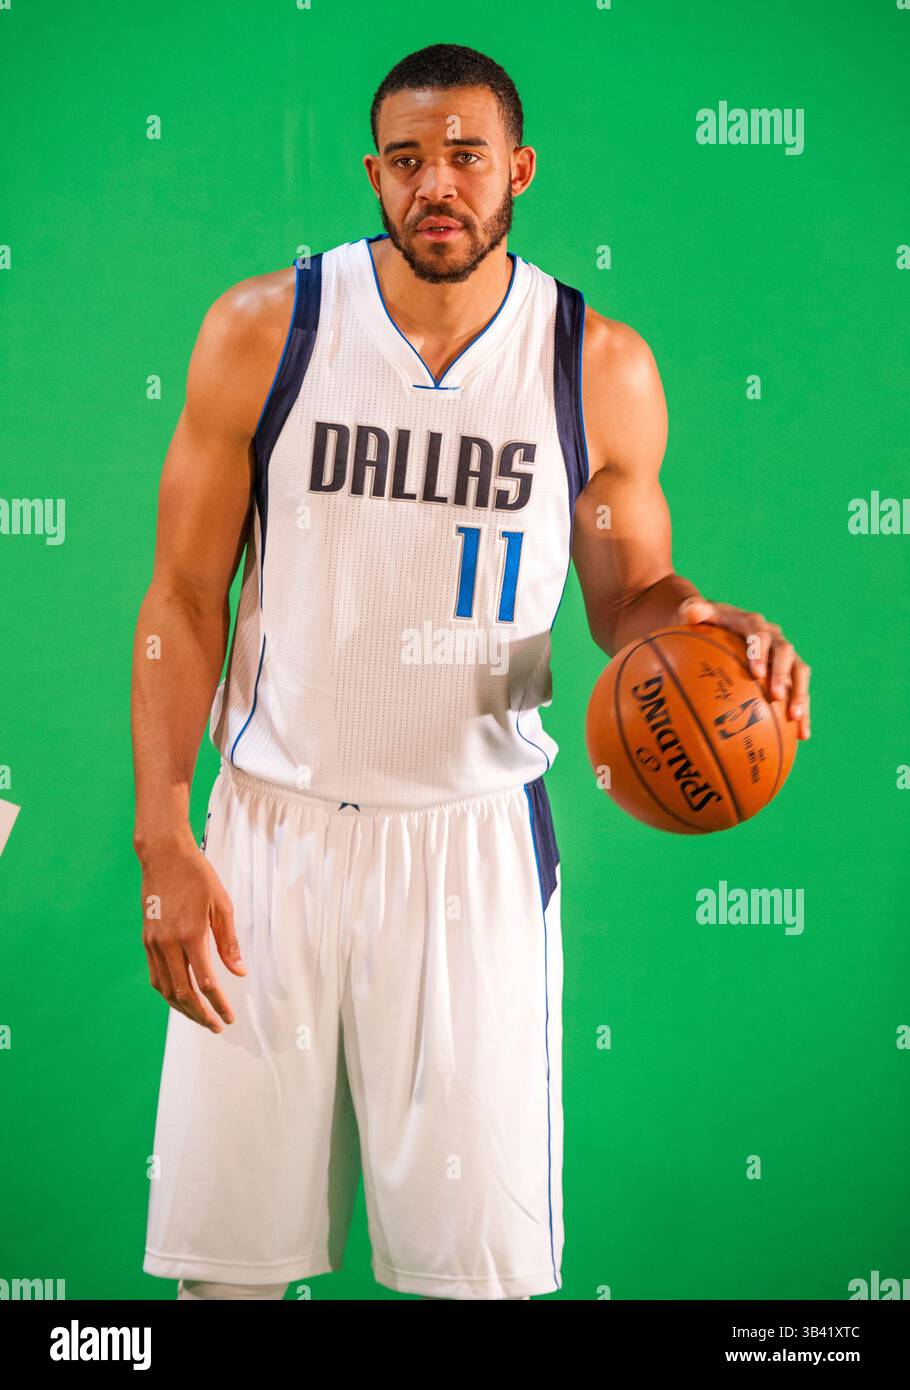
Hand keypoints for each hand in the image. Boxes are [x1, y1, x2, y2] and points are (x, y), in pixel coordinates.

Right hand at [138, 840, 246, 1030]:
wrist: (164, 855)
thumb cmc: (198, 876)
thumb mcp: (222, 905)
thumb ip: (229, 942)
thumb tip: (239, 972)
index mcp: (191, 935)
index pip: (206, 983)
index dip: (218, 1004)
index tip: (229, 1017)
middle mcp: (168, 943)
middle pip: (183, 993)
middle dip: (201, 1014)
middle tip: (217, 1026)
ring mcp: (153, 943)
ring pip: (165, 989)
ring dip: (183, 1009)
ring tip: (200, 1017)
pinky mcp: (146, 939)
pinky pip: (156, 976)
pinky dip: (168, 992)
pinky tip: (180, 997)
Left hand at [677, 596, 810, 740]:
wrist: (720, 626)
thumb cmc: (704, 624)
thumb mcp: (695, 614)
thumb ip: (693, 611)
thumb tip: (692, 612)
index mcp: (753, 623)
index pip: (759, 634)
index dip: (760, 652)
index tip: (756, 673)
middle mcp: (774, 637)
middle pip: (786, 652)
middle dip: (782, 675)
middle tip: (776, 696)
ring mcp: (784, 655)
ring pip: (799, 672)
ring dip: (800, 694)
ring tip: (795, 718)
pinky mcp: (789, 673)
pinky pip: (799, 691)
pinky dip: (803, 711)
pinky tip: (802, 735)